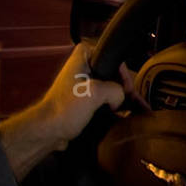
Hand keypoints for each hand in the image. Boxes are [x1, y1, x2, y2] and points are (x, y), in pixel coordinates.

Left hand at [0, 41, 134, 180]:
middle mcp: (82, 69)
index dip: (121, 68)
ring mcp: (84, 86)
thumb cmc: (64, 110)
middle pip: (114, 71)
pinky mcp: (85, 101)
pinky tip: (127, 114)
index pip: (110, 53)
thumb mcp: (94, 93)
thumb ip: (116, 89)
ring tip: (137, 109)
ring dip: (124, 97)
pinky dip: (117, 105)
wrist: (48, 132)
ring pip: (112, 86)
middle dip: (126, 86)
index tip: (126, 85)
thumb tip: (121, 99)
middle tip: (133, 99)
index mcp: (81, 60)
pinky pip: (107, 99)